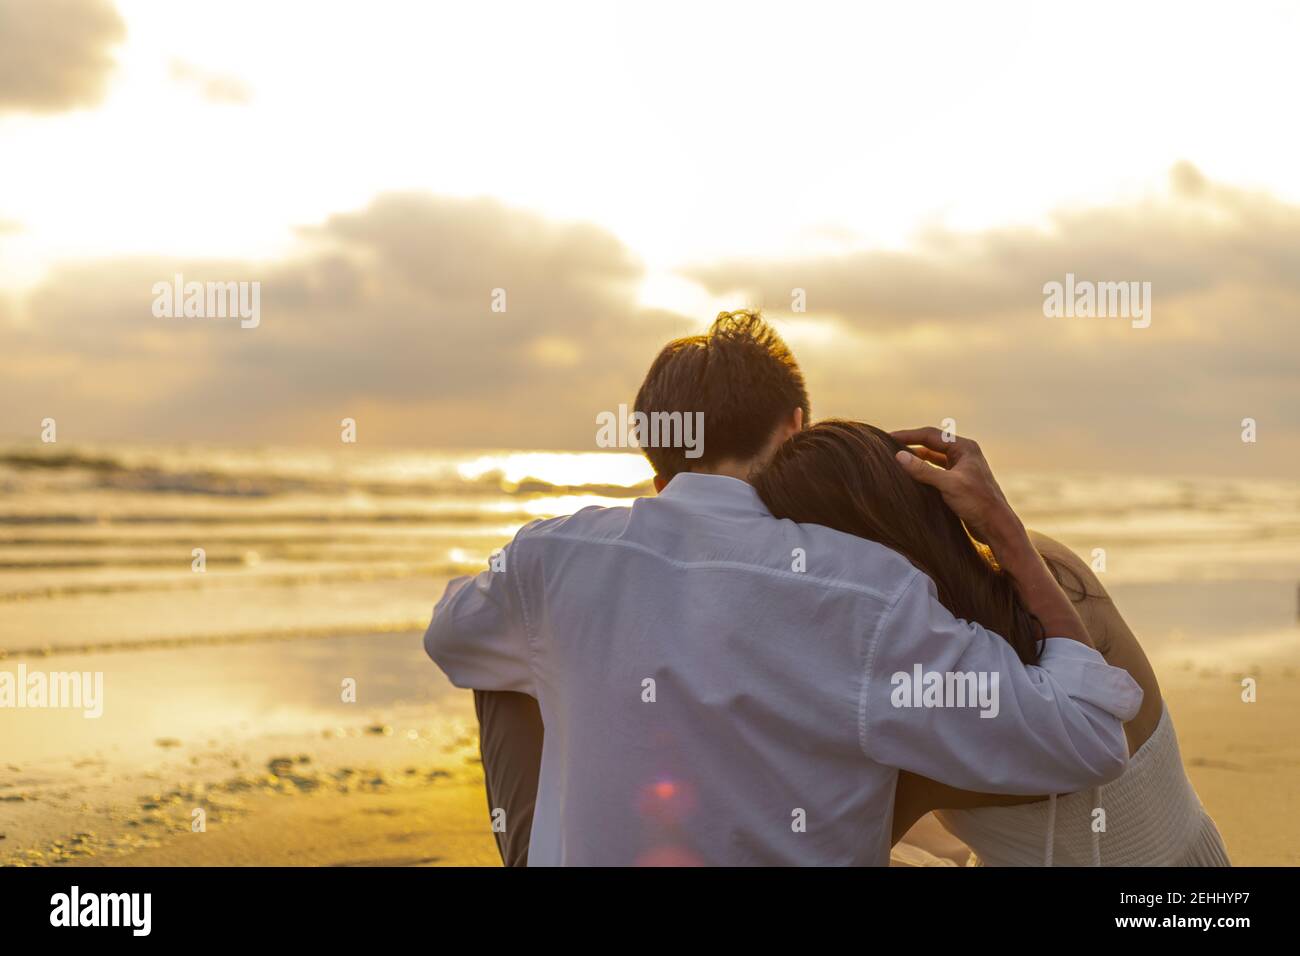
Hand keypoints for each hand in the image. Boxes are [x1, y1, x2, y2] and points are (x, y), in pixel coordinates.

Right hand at [889, 427, 1019, 545]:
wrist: (996, 526)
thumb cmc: (977, 503)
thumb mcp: (948, 484)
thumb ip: (923, 470)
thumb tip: (899, 456)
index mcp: (964, 448)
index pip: (930, 435)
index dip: (908, 435)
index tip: (887, 437)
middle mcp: (964, 454)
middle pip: (931, 444)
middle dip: (911, 444)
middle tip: (888, 446)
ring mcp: (962, 468)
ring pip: (933, 458)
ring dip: (916, 458)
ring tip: (896, 460)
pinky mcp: (959, 482)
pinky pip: (936, 471)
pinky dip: (923, 471)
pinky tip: (911, 476)